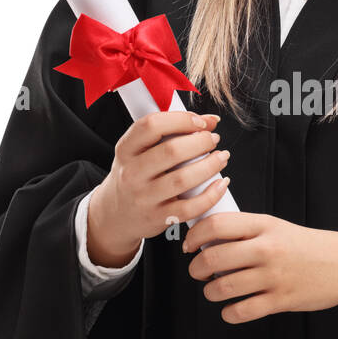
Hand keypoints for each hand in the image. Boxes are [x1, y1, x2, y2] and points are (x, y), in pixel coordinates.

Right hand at [87, 109, 226, 266]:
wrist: (115, 215)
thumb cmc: (135, 176)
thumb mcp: (140, 151)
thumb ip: (171, 132)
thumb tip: (210, 120)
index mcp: (126, 150)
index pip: (152, 125)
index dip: (181, 120)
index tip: (201, 122)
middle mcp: (132, 173)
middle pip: (171, 151)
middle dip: (201, 142)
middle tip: (213, 139)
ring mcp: (144, 198)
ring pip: (182, 179)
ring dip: (210, 165)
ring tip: (222, 157)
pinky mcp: (158, 218)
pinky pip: (189, 207)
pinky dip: (210, 195)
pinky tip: (220, 184)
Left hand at [183, 212, 337, 323]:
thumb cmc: (307, 246)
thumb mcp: (276, 227)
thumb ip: (245, 231)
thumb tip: (205, 238)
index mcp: (264, 225)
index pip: (216, 225)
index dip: (194, 236)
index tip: (190, 245)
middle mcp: (267, 249)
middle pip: (212, 258)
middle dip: (196, 269)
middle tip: (197, 271)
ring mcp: (274, 276)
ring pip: (222, 288)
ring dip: (210, 292)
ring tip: (214, 290)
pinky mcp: (280, 301)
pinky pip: (241, 311)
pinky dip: (228, 312)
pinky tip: (231, 307)